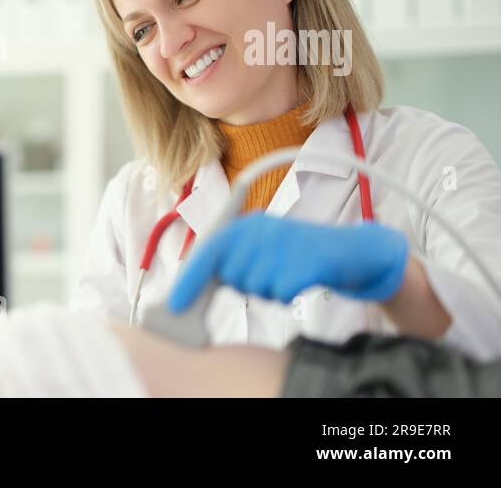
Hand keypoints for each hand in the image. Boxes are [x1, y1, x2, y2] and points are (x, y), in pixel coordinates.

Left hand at [168, 213, 408, 312]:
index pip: (208, 251)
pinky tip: (300, 281)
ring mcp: (286, 243)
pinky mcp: (307, 262)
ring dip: (270, 290)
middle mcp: (263, 228)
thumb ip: (230, 261)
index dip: (189, 279)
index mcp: (247, 223)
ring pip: (255, 288)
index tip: (175, 305)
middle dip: (246, 284)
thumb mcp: (261, 248)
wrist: (353, 251)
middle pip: (231, 276)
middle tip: (270, 273)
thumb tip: (194, 286)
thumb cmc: (298, 254)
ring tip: (288, 274)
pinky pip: (279, 294)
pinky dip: (287, 296)